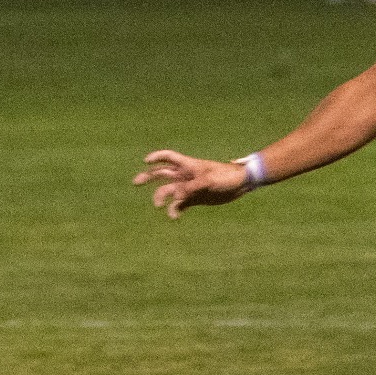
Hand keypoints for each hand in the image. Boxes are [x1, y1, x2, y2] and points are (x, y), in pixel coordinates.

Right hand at [133, 150, 252, 218]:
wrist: (240, 184)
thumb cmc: (226, 176)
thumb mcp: (209, 181)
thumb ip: (191, 188)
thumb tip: (176, 197)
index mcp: (188, 166)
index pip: (169, 157)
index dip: (157, 157)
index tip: (146, 161)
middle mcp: (185, 176)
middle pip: (162, 174)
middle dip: (148, 177)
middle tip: (136, 183)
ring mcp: (188, 188)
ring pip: (168, 192)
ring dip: (161, 198)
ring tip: (160, 207)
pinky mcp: (194, 199)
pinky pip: (179, 205)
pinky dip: (174, 210)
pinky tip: (175, 217)